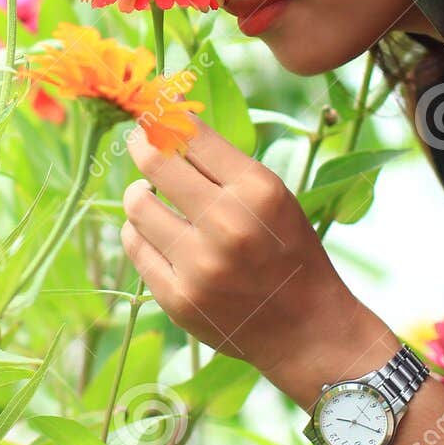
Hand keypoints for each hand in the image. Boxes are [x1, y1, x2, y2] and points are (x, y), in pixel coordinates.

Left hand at [120, 120, 383, 400]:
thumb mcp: (273, 196)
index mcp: (258, 191)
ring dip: (139, 193)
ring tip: (150, 194)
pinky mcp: (179, 299)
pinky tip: (154, 231)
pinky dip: (140, 232)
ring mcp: (200, 266)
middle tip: (139, 141)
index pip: (192, 134)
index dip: (165, 117)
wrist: (308, 329)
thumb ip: (223, 164)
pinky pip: (135, 246)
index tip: (154, 115)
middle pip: (155, 162)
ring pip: (136, 205)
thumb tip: (166, 122)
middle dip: (141, 143)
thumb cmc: (289, 252)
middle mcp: (228, 225)